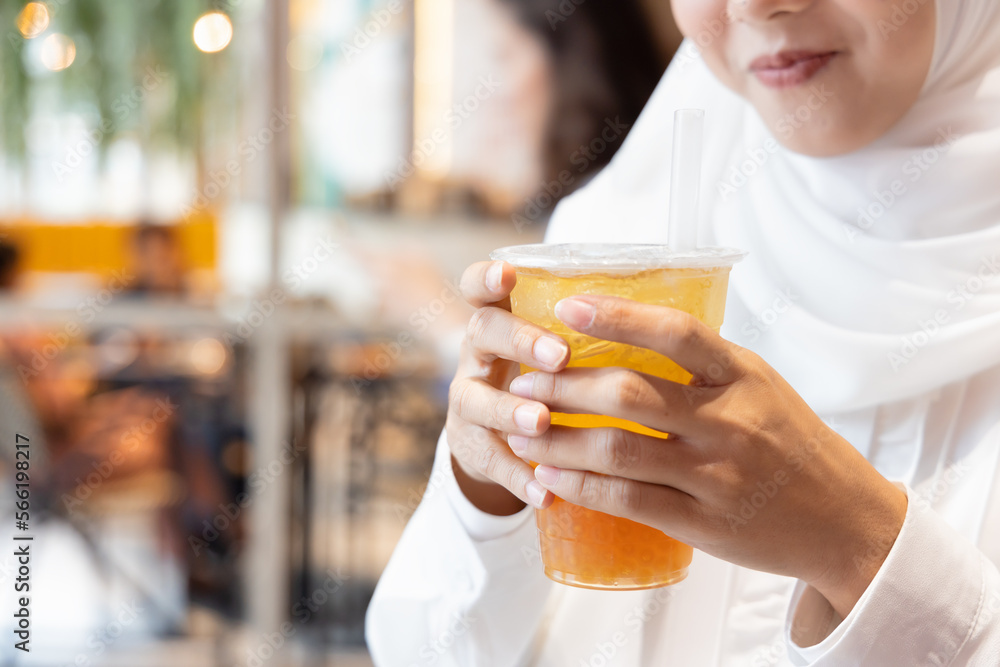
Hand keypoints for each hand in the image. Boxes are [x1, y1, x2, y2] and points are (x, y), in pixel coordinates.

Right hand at [445, 261, 567, 514]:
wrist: (499, 435)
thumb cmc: (549, 378)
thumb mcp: (555, 347)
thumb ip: (590, 331)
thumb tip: (666, 317)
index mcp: (503, 319)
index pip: (481, 286)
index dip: (488, 278)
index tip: (509, 274)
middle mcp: (478, 353)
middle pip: (482, 332)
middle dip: (520, 341)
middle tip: (559, 356)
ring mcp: (468, 400)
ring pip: (474, 400)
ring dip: (509, 411)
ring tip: (541, 421)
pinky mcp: (471, 446)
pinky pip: (490, 462)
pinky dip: (517, 477)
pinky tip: (544, 492)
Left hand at [507, 294, 906, 617]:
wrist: (847, 521)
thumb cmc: (792, 443)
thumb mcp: (760, 387)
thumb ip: (702, 366)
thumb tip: (625, 335)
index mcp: (743, 376)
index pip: (674, 331)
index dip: (616, 315)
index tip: (565, 307)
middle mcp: (731, 421)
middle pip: (629, 394)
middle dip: (562, 386)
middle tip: (522, 382)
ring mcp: (718, 476)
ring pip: (618, 451)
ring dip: (558, 440)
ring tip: (521, 431)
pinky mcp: (705, 524)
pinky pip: (628, 502)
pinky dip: (580, 488)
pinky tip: (549, 478)